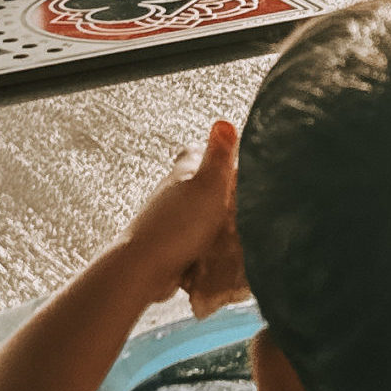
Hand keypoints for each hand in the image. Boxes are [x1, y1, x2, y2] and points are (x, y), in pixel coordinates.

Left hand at [115, 120, 246, 312]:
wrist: (147, 269)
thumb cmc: (180, 225)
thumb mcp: (209, 185)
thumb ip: (219, 156)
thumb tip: (223, 122)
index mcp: (182, 174)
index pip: (193, 152)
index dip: (210, 152)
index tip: (230, 159)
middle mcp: (171, 195)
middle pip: (196, 186)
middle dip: (217, 193)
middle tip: (243, 202)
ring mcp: (167, 223)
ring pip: (195, 217)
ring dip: (213, 223)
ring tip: (237, 234)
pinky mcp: (168, 249)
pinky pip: (191, 245)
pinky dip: (204, 249)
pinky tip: (218, 257)